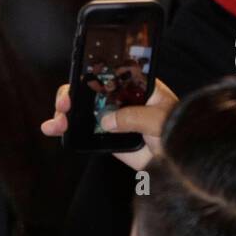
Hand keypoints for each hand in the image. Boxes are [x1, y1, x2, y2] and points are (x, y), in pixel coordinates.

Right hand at [41, 78, 179, 170]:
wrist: (182, 163)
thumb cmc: (179, 132)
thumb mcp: (160, 119)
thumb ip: (133, 117)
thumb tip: (106, 121)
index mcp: (137, 84)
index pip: (109, 72)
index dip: (90, 73)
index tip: (79, 80)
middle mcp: (121, 98)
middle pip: (89, 89)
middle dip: (72, 93)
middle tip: (65, 103)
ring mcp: (112, 117)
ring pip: (82, 109)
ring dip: (64, 112)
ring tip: (56, 123)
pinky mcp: (107, 137)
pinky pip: (84, 131)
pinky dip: (66, 129)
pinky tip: (53, 129)